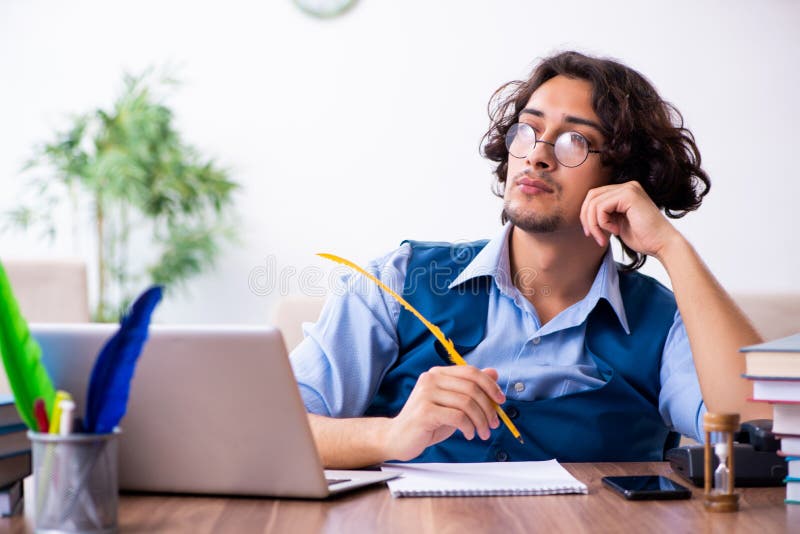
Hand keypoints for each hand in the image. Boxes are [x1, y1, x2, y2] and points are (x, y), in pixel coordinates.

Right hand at [382, 366, 504, 461]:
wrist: (398, 438)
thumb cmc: (427, 422)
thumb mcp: (453, 404)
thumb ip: (470, 389)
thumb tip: (494, 372)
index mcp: (438, 373)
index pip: (470, 372)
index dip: (490, 385)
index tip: (500, 400)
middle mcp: (431, 379)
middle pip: (471, 388)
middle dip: (488, 408)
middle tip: (493, 423)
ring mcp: (426, 394)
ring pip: (467, 403)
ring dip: (480, 421)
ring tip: (482, 433)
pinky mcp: (425, 411)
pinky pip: (457, 417)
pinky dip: (469, 427)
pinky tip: (468, 434)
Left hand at [579, 181, 680, 258]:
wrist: (662, 244)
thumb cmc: (643, 237)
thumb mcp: (617, 223)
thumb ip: (604, 215)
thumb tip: (584, 215)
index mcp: (624, 192)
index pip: (594, 196)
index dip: (587, 215)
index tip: (591, 233)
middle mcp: (627, 186)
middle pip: (591, 196)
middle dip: (586, 218)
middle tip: (593, 236)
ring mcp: (629, 188)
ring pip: (594, 203)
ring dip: (594, 224)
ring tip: (604, 238)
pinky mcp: (629, 195)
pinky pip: (601, 207)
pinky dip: (602, 223)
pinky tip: (615, 231)